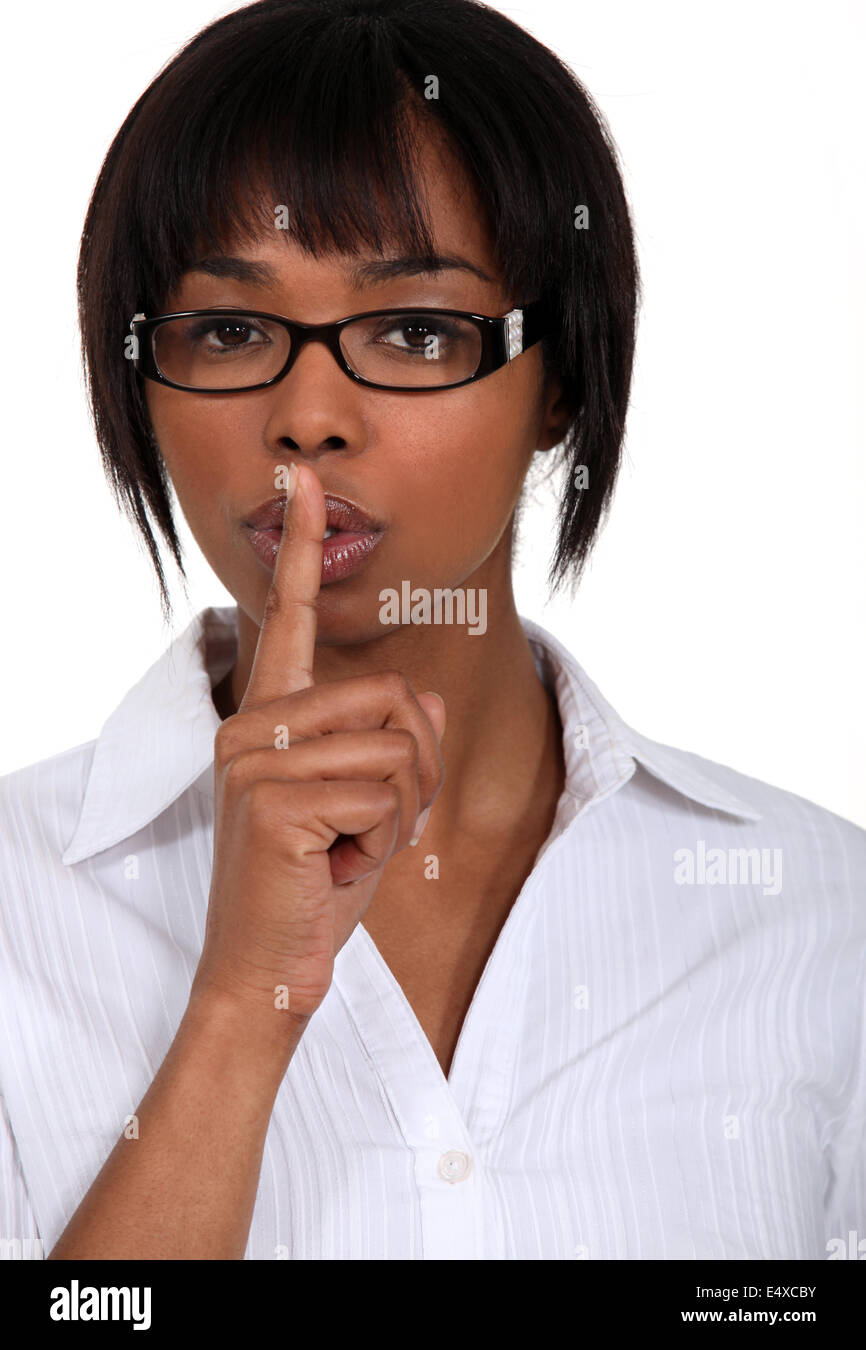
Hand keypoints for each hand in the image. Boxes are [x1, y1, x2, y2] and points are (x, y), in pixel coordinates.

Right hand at [191, 463, 445, 1031]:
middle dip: (420, 769)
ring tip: (349, 847)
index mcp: (272, 717)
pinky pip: (387, 791)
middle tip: (373, 823)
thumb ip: (395, 743)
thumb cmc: (316, 884)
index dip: (303, 547)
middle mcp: (254, 724)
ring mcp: (257, 759)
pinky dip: (384, 838)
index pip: (291, 619)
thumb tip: (429, 698)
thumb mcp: (371, 805)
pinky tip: (336, 865)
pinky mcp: (272, 797)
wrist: (269, 968)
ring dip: (402, 811)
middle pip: (399, 695)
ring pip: (402, 747)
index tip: (306, 482)